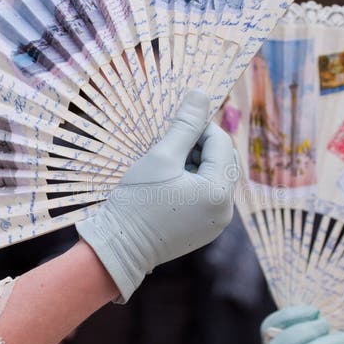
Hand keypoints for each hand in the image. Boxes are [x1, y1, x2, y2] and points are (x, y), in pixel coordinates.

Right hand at [76, 90, 236, 301]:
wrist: (118, 248)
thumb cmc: (136, 202)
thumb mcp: (161, 157)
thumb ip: (185, 125)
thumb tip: (201, 94)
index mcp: (219, 192)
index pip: (220, 143)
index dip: (199, 127)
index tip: (172, 126)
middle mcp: (225, 211)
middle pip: (222, 160)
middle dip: (199, 146)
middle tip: (168, 144)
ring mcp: (216, 224)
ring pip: (214, 178)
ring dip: (194, 163)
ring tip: (165, 164)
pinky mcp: (204, 231)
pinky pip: (207, 197)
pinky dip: (192, 183)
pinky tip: (167, 183)